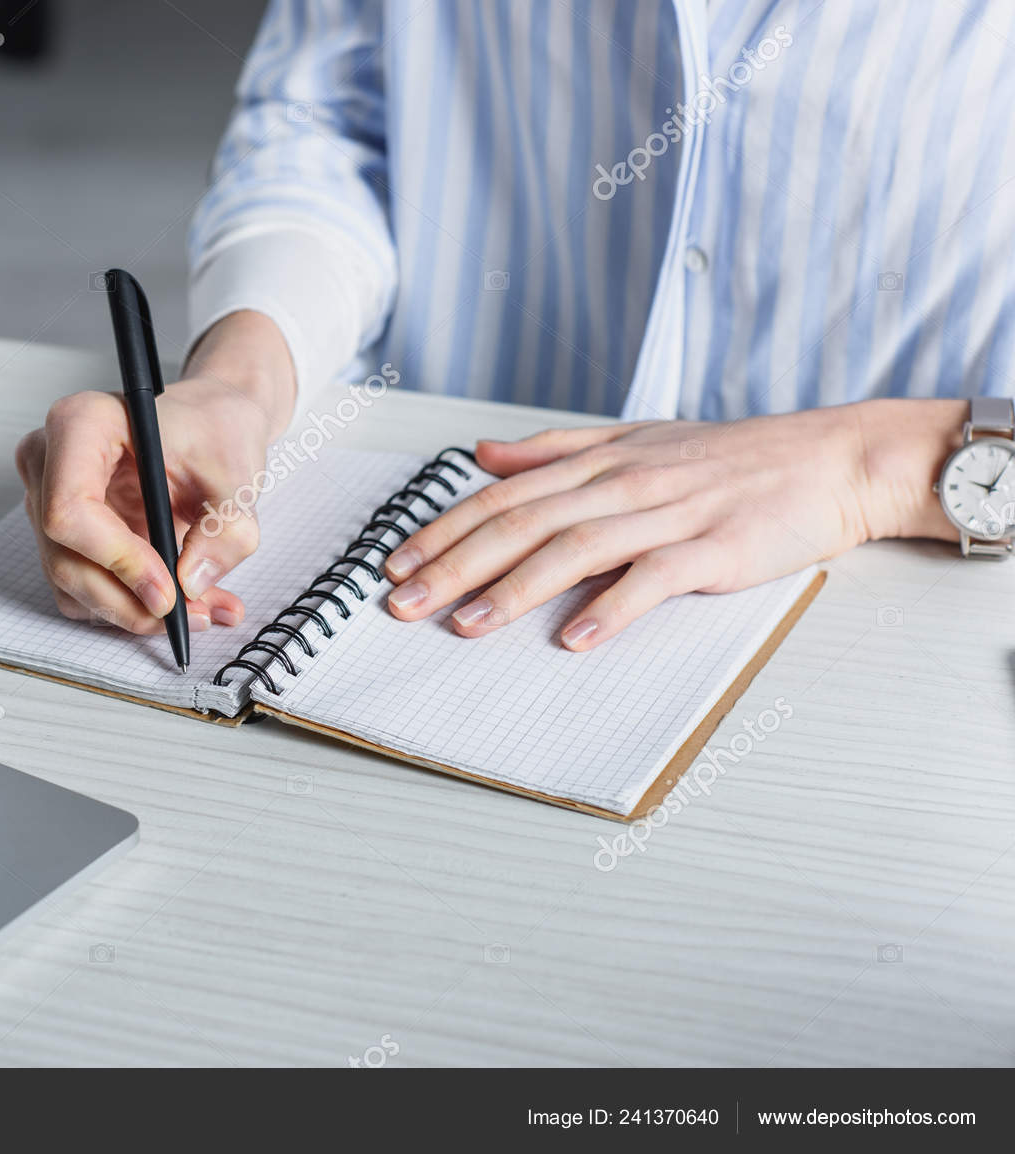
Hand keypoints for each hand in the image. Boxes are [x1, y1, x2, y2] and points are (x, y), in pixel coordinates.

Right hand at [14, 311, 294, 634]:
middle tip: (192, 615)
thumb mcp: (236, 476)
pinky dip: (130, 607)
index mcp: (82, 424)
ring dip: (135, 612)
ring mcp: (47, 500)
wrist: (209, 423)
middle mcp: (50, 462)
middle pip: (65, 558)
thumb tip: (190, 584)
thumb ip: (221, 532)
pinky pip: (82, 591)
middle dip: (130, 601)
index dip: (118, 559)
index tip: (168, 589)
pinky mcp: (62, 535)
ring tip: (201, 609)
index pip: (71, 509)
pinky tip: (178, 599)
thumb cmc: (213, 428)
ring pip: (72, 584)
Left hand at [381, 399, 964, 649]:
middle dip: (453, 564)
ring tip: (464, 626)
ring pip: (574, 549)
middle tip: (401, 603)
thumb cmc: (731, 457)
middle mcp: (623, 483)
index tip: (395, 564)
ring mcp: (669, 514)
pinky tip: (573, 640)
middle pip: (522, 523)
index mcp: (599, 461)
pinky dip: (612, 609)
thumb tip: (482, 454)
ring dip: (513, 590)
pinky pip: (654, 580)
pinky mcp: (715, 549)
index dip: (445, 530)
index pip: (503, 496)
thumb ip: (555, 449)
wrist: (833, 458)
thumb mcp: (635, 438)